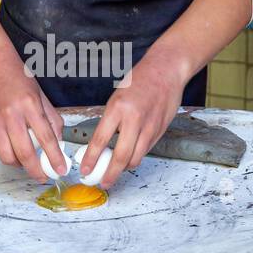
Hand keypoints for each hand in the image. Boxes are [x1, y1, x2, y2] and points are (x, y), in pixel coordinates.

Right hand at [0, 43, 66, 182]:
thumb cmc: (19, 80)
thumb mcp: (41, 96)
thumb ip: (51, 121)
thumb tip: (58, 145)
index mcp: (29, 105)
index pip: (46, 138)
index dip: (54, 158)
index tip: (60, 170)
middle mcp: (10, 113)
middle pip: (24, 153)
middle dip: (36, 170)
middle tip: (42, 176)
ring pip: (6, 156)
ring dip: (18, 164)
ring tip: (24, 161)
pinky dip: (2, 154)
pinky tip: (9, 149)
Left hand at [78, 48, 188, 189]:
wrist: (166, 70)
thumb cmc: (139, 81)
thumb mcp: (117, 98)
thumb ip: (111, 121)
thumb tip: (102, 144)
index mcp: (118, 108)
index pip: (101, 139)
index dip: (92, 159)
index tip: (85, 170)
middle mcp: (134, 119)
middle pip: (121, 156)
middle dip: (110, 174)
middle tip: (103, 182)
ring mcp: (150, 126)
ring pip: (136, 157)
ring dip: (125, 168)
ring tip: (116, 171)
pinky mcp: (161, 130)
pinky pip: (146, 150)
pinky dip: (137, 156)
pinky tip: (131, 156)